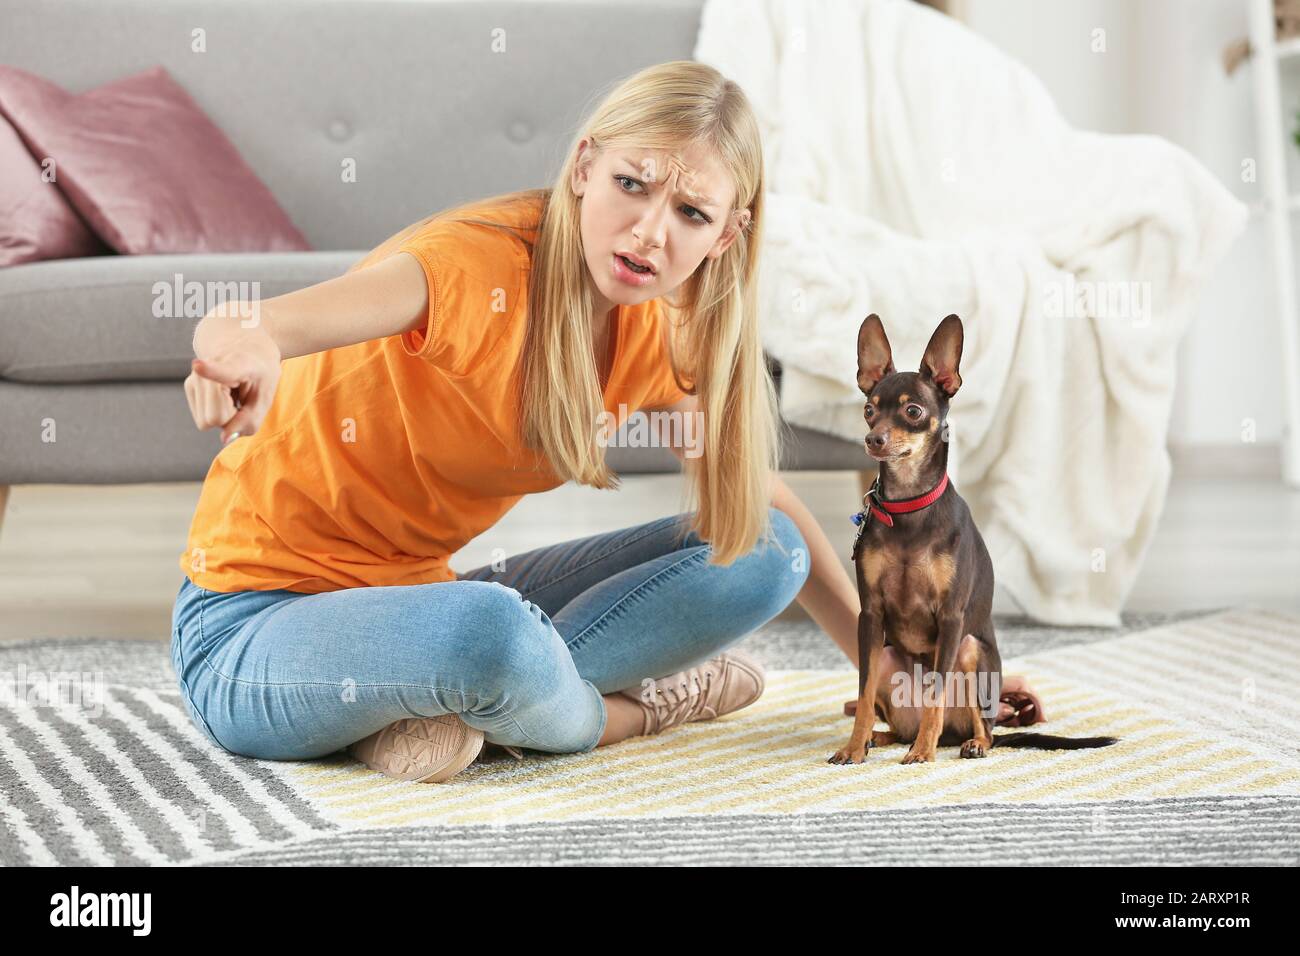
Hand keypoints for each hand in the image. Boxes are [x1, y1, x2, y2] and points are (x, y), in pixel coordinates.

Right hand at [183, 329, 281, 444]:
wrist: (245, 346)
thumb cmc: (260, 373)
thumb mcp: (266, 396)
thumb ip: (250, 420)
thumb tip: (225, 439)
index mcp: (237, 364)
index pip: (222, 370)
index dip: (210, 371)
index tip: (197, 365)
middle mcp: (209, 367)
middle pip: (215, 418)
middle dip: (231, 418)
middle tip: (242, 399)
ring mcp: (195, 377)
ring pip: (206, 421)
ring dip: (224, 416)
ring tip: (233, 395)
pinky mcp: (189, 386)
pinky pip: (203, 419)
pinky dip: (216, 413)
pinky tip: (224, 395)